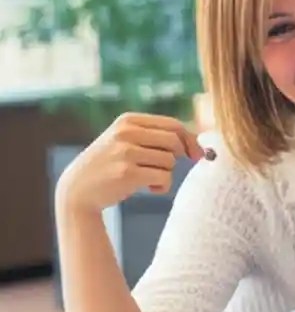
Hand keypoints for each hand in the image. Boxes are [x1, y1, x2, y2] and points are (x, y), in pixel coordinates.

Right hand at [56, 112, 203, 214]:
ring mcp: (125, 153)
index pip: (173, 124)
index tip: (195, 154)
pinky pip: (164, 178)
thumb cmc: (111, 165)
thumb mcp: (126, 141)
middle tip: (168, 167)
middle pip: (174, 141)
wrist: (77, 190)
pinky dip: (163, 186)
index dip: (190, 139)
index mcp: (128, 120)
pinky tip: (150, 189)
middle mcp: (126, 133)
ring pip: (170, 161)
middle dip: (179, 156)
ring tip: (150, 178)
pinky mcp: (127, 174)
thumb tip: (199, 143)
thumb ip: (156, 137)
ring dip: (166, 174)